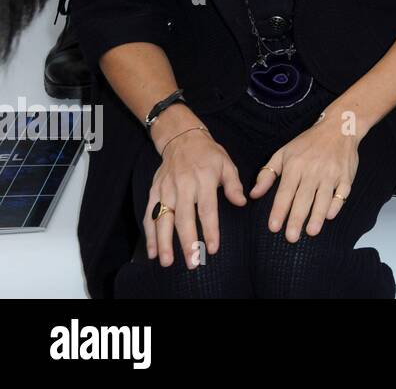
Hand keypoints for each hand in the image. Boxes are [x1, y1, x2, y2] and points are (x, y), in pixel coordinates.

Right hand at [145, 128, 245, 268]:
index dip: (210, 230)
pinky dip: (149, 234)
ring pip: (163, 219)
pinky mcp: (154, 192)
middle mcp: (182, 186)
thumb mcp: (226, 164)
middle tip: (192, 262)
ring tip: (167, 262)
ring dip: (164, 242)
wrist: (182, 139)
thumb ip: (233, 185)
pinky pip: (149, 215)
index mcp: (203, 179)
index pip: (207, 209)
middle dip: (187, 242)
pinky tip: (152, 251)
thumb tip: (241, 203)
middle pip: (184, 218)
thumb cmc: (208, 154)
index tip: (212, 248)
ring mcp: (166, 189)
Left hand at [250, 106, 360, 242]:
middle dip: (296, 219)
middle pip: (303, 198)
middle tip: (291, 237)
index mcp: (296, 165)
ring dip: (317, 216)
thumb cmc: (308, 142)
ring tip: (311, 232)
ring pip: (323, 198)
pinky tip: (329, 216)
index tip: (273, 227)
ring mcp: (331, 173)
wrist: (339, 128)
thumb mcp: (283, 153)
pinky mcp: (346, 175)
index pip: (285, 192)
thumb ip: (267, 174)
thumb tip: (254, 194)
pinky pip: (342, 193)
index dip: (279, 210)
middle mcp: (313, 170)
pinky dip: (336, 205)